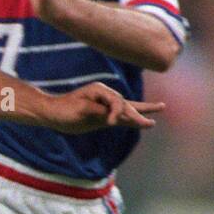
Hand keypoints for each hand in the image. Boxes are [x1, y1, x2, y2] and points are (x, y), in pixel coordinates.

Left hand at [45, 82, 163, 133]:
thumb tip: (113, 117)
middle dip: (140, 112)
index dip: (116, 112)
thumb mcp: (79, 110)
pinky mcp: (104, 116)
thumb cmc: (63, 110)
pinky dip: (133, 118)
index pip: (117, 101)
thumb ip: (98, 111)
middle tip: (153, 120)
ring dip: (144, 110)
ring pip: (129, 108)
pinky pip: (122, 117)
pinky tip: (144, 119)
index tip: (110, 123)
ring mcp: (106, 105)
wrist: (51, 113)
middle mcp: (106, 96)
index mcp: (100, 91)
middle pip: (127, 104)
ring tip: (162, 107)